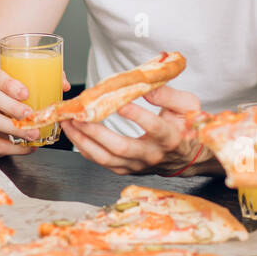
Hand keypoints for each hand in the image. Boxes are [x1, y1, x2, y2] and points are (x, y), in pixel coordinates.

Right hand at [0, 65, 71, 155]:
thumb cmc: (4, 94)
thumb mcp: (17, 81)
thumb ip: (42, 78)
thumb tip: (64, 84)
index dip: (7, 83)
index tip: (26, 92)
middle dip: (10, 105)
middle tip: (30, 113)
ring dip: (12, 128)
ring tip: (33, 132)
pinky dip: (12, 147)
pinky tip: (28, 147)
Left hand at [61, 85, 205, 175]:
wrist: (187, 156)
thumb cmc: (185, 126)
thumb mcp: (187, 105)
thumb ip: (168, 94)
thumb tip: (144, 86)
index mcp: (170, 137)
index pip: (154, 127)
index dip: (136, 115)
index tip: (120, 102)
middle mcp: (152, 155)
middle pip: (121, 147)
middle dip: (97, 131)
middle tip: (79, 115)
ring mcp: (137, 165)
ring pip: (106, 158)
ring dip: (83, 140)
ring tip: (68, 122)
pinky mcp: (125, 170)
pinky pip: (100, 161)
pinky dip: (84, 148)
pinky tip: (73, 133)